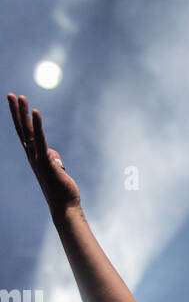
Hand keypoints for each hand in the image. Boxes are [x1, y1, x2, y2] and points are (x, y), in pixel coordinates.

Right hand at [7, 92, 80, 215]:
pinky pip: (40, 139)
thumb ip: (52, 159)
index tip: (16, 104)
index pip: (25, 134)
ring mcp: (37, 158)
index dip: (20, 119)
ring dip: (24, 113)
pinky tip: (35, 111)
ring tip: (20, 97)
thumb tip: (52, 154)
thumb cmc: (61, 189)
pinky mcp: (45, 161)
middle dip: (16, 111)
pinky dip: (38, 125)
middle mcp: (32, 156)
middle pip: (22, 129)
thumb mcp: (56, 170)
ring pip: (28, 132)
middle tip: (11, 94)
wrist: (64, 207)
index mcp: (34, 157)